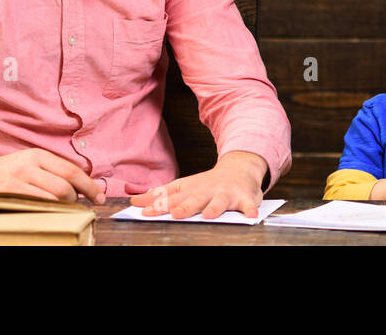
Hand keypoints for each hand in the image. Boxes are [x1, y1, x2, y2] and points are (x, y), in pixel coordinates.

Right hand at [0, 149, 105, 203]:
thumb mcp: (29, 163)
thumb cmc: (7, 172)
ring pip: (51, 199)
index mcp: (37, 155)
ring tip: (61, 210)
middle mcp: (27, 165)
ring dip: (62, 208)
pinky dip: (46, 213)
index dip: (89, 186)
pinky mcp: (6, 196)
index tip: (100, 197)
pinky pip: (35, 208)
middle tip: (75, 206)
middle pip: (64, 187)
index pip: (71, 171)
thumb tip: (83, 186)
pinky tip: (47, 214)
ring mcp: (16, 182)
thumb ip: (52, 171)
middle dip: (74, 200)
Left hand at [129, 150, 266, 218]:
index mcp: (191, 189)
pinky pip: (247, 205)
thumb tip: (135, 201)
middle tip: (175, 215)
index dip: (159, 204)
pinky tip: (251, 217)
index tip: (144, 212)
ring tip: (209, 216)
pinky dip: (250, 210)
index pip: (172, 197)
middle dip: (184, 207)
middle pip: (194, 199)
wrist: (240, 168)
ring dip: (214, 208)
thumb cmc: (207, 184)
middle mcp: (206, 190)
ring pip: (219, 202)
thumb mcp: (184, 186)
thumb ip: (161, 195)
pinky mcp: (244, 198)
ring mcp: (225, 194)